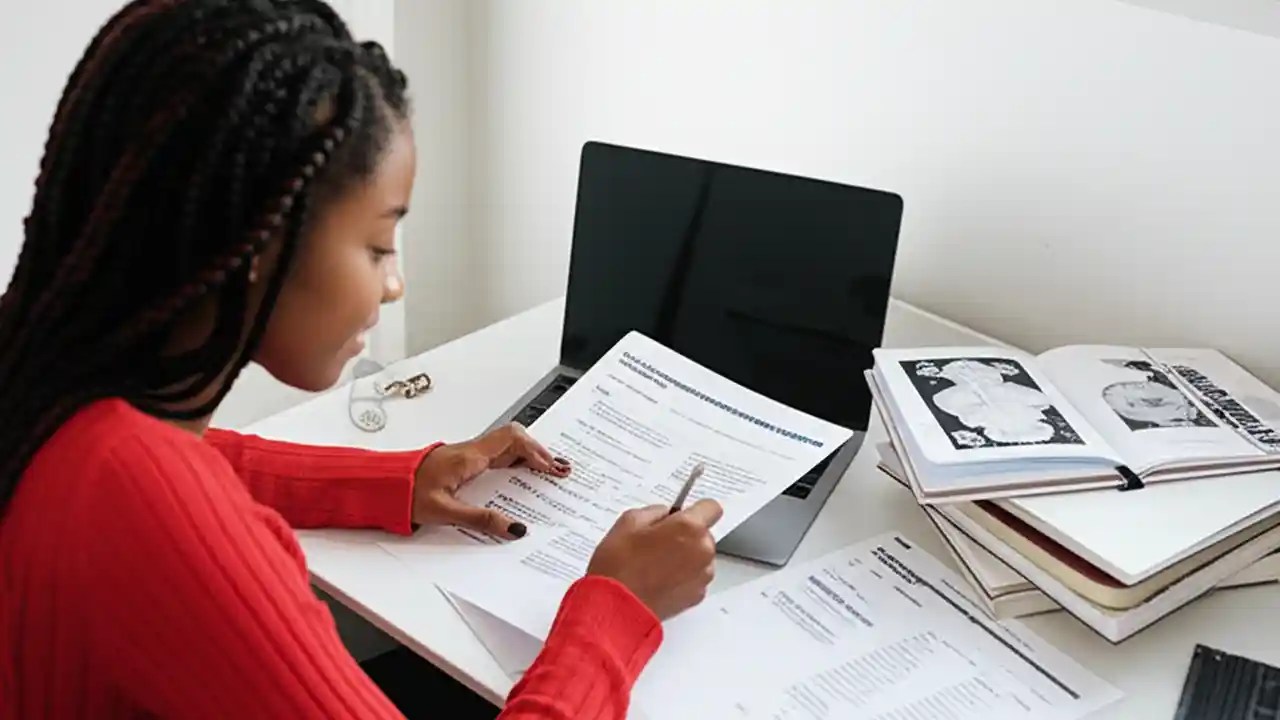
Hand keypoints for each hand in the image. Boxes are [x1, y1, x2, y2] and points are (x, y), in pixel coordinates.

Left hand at [413, 423, 569, 538]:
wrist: (383, 485)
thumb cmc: (406, 493)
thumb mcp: (445, 511)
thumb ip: (481, 520)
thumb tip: (512, 527)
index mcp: (469, 457)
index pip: (512, 440)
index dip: (536, 452)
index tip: (551, 468)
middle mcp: (471, 451)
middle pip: (514, 438)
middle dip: (539, 452)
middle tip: (557, 469)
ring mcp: (468, 455)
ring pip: (506, 445)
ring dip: (528, 455)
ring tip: (546, 471)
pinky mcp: (463, 462)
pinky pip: (496, 454)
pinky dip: (514, 460)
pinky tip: (521, 474)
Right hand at [586, 499, 723, 619]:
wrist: (616, 607)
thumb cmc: (619, 565)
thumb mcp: (629, 522)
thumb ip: (655, 512)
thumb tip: (666, 514)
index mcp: (689, 528)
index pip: (711, 507)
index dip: (695, 510)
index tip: (682, 515)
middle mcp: (703, 550)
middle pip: (704, 534)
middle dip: (686, 535)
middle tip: (657, 542)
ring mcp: (702, 575)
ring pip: (700, 557)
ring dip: (685, 557)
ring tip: (655, 564)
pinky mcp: (697, 595)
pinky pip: (695, 577)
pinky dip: (683, 576)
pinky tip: (659, 579)